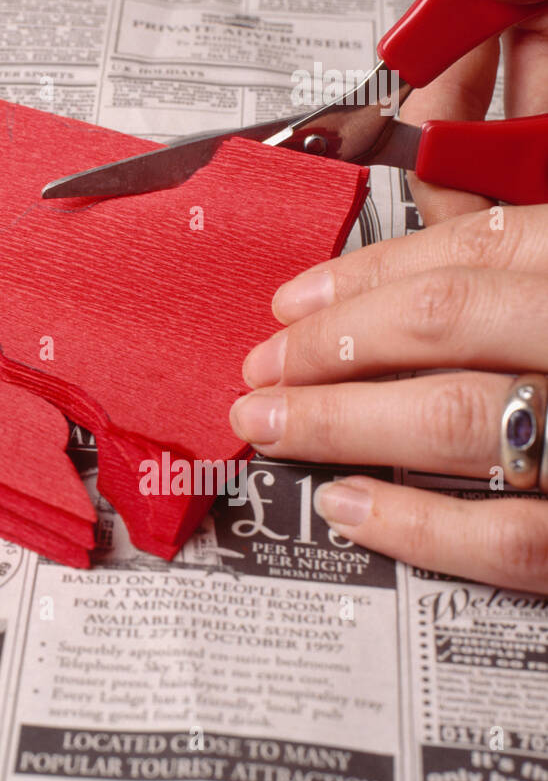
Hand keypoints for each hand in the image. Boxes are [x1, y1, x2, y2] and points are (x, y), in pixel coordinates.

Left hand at [229, 206, 547, 591]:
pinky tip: (349, 506)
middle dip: (329, 347)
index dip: (365, 275)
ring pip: (462, 420)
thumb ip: (522, 262)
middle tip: (258, 372)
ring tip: (273, 428)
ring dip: (343, 424)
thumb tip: (404, 243)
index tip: (289, 302)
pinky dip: (419, 524)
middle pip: (446, 324)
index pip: (476, 247)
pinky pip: (516, 536)